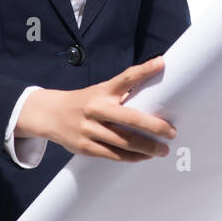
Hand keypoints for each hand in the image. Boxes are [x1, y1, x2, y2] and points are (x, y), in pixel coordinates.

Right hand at [16, 56, 176, 161]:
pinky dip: (131, 157)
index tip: (161, 63)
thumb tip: (154, 87)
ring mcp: (89, 129)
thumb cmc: (85, 102)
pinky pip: (113, 155)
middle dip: (154, 127)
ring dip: (146, 147)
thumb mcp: (101, 91)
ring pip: (123, 142)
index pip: (125, 78)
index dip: (144, 70)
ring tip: (163, 150)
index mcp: (102, 91)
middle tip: (172, 133)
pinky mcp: (85, 147)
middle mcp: (96, 109)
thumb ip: (123, 91)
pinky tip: (144, 156)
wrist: (49, 115)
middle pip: (129, 119)